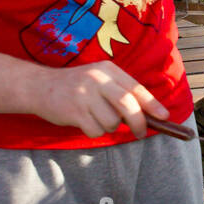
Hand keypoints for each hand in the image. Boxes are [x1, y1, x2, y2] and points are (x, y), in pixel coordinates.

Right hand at [31, 61, 169, 139]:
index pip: (136, 88)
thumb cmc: (76, 86)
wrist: (39, 86)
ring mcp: (84, 95)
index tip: (165, 117)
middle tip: (141, 133)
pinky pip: (95, 130)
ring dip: (110, 127)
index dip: (153, 104)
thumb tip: (149, 115)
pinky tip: (85, 122)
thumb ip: (121, 92)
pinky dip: (94, 131)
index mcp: (108, 70)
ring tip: (98, 119)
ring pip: (111, 122)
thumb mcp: (99, 80)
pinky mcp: (74, 111)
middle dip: (138, 122)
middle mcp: (97, 79)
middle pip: (127, 105)